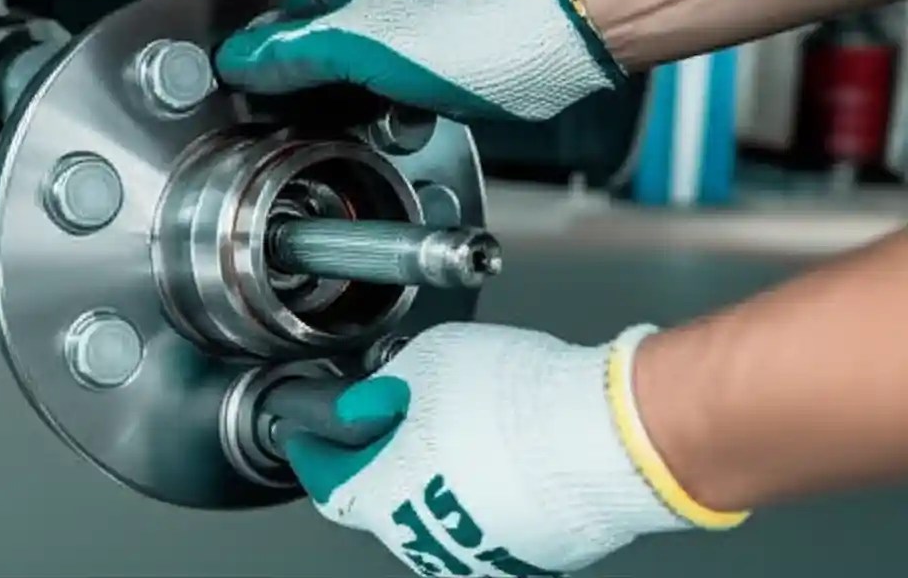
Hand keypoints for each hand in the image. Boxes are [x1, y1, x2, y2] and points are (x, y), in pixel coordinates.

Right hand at [215, 0, 625, 121]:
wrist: (540, 52)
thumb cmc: (461, 31)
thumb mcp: (353, 44)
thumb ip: (290, 54)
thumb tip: (238, 61)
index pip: (282, 10)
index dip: (259, 46)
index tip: (243, 81)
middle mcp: (378, 4)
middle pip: (314, 46)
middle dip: (298, 82)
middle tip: (281, 114)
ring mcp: (407, 38)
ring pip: (350, 75)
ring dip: (340, 105)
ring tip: (332, 125)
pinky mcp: (434, 71)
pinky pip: (387, 98)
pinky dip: (380, 117)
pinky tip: (383, 128)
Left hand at [283, 323, 744, 576]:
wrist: (608, 436)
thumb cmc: (517, 400)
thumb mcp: (424, 361)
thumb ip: (381, 389)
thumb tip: (365, 400)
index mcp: (383, 495)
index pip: (328, 482)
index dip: (316, 452)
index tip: (310, 436)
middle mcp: (425, 540)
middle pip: (383, 499)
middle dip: (385, 457)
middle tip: (402, 415)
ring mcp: (480, 555)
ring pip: (441, 512)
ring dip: (440, 477)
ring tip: (469, 426)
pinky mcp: (530, 558)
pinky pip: (492, 522)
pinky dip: (487, 493)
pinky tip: (507, 454)